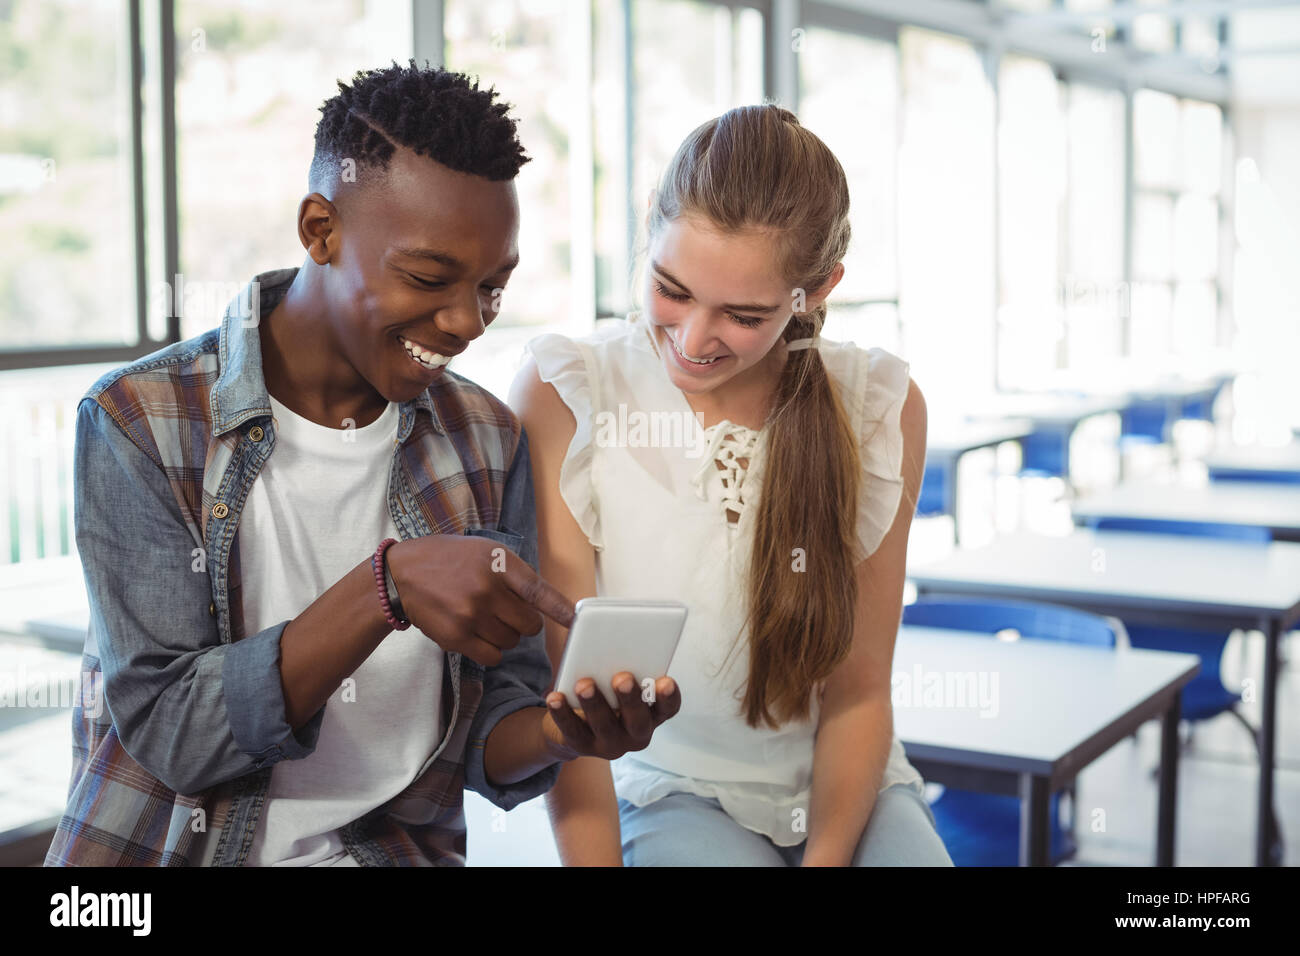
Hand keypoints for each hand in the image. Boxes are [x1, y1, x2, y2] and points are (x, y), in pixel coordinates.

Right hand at [386, 535, 574, 665]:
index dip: (562, 610)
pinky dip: (491, 650)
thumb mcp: (485, 551)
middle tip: (506, 612)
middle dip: (524, 623)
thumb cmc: (449, 560)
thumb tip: (546, 604)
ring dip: (505, 636)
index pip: (539, 591)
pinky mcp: (457, 638)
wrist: (401, 574)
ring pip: (512, 642)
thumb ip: (515, 574)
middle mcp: (487, 589)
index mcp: (499, 563)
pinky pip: (493, 657)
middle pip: (531, 626)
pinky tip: (476, 634)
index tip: (578, 621)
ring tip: (483, 618)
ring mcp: (471, 615)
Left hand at [542, 672, 680, 760]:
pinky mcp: (583, 746)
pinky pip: (573, 731)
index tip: (665, 680)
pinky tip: (555, 697)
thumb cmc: (606, 691)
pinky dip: (563, 713)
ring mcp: (611, 744)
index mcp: (652, 714)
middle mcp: (636, 733)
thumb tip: (608, 640)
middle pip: (638, 721)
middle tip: (623, 678)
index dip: (669, 697)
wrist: (576, 722)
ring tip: (584, 684)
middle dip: (630, 699)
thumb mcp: (617, 680)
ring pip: (605, 727)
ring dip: (595, 704)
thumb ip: (620, 665)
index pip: (668, 708)